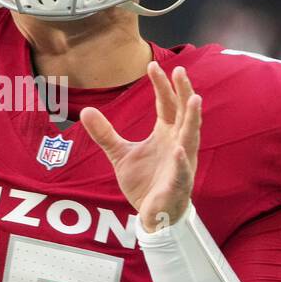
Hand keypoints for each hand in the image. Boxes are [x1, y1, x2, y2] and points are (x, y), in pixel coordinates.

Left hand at [80, 63, 201, 233]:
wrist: (152, 215)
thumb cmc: (144, 182)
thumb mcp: (119, 155)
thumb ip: (105, 133)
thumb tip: (86, 110)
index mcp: (166, 134)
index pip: (166, 104)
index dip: (161, 85)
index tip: (152, 65)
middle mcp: (178, 144)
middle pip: (183, 113)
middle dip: (183, 92)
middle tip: (179, 70)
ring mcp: (181, 163)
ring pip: (190, 137)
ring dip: (192, 119)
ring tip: (194, 99)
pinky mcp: (178, 185)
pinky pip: (182, 171)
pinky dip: (180, 161)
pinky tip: (177, 149)